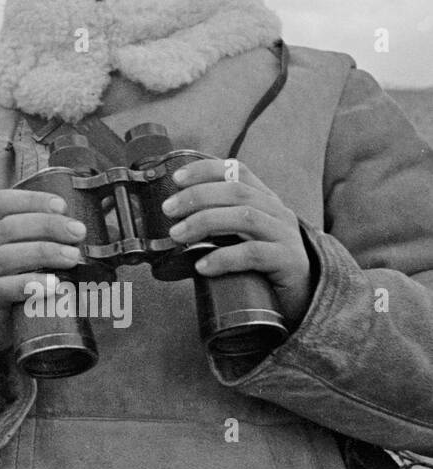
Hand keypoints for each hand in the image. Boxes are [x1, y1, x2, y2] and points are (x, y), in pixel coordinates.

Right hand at [0, 189, 85, 383]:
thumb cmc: (9, 281)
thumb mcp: (18, 255)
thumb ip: (47, 240)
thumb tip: (101, 232)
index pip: (1, 202)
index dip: (31, 200)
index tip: (62, 205)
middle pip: (8, 227)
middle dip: (47, 225)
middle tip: (78, 232)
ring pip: (6, 255)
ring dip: (43, 252)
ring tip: (72, 257)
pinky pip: (5, 288)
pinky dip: (31, 284)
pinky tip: (54, 285)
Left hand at [162, 159, 311, 324]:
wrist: (299, 299)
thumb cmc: (260, 265)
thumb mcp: (238, 235)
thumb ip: (216, 222)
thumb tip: (171, 219)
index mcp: (264, 199)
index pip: (237, 171)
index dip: (206, 169)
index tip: (176, 179)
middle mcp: (278, 212)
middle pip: (236, 191)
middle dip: (197, 196)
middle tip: (168, 210)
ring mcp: (286, 236)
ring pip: (244, 217)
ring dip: (204, 222)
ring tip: (178, 235)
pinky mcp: (289, 262)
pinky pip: (253, 254)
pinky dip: (223, 257)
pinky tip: (202, 266)